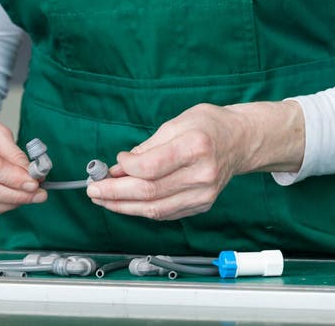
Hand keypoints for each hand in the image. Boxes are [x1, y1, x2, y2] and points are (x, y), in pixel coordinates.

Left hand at [86, 100, 303, 220]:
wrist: (241, 141)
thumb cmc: (209, 125)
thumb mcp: (177, 122)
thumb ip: (148, 146)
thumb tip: (121, 166)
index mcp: (196, 147)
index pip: (152, 167)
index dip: (127, 168)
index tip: (114, 163)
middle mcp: (202, 175)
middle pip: (150, 192)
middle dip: (116, 193)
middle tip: (94, 189)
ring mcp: (204, 194)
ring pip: (156, 209)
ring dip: (124, 206)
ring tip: (103, 199)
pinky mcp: (202, 205)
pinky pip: (166, 212)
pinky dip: (143, 209)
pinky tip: (126, 203)